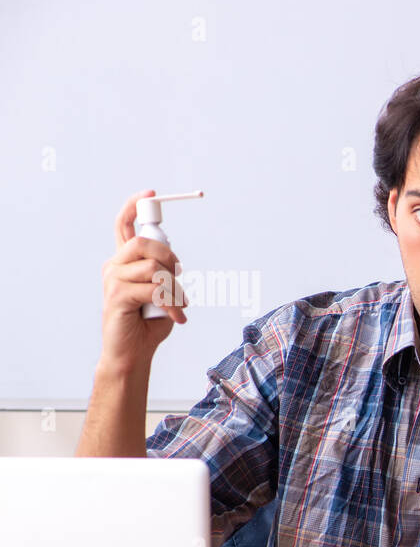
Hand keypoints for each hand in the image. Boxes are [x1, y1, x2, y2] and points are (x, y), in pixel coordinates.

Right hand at [98, 189, 188, 374]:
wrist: (133, 353)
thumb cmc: (148, 323)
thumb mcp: (162, 292)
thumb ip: (164, 272)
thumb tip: (173, 261)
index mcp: (124, 261)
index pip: (124, 225)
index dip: (135, 205)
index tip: (151, 194)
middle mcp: (114, 266)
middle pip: (145, 241)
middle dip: (170, 256)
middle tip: (178, 276)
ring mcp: (113, 280)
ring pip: (153, 267)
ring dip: (175, 287)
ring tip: (178, 304)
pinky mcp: (117, 297)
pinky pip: (153, 289)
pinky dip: (171, 303)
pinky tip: (176, 316)